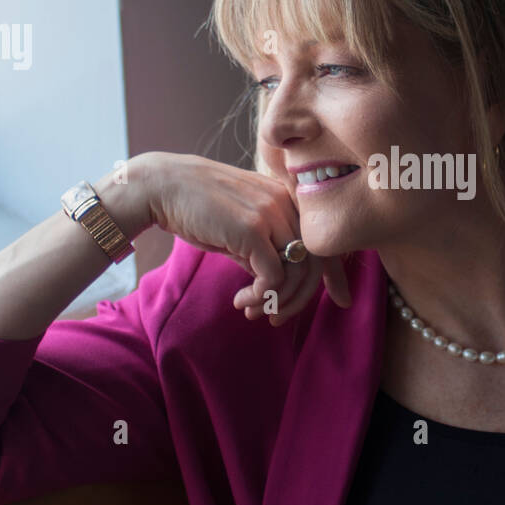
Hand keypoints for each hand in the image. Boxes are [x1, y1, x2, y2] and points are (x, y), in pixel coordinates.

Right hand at [146, 152, 351, 324]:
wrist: (163, 186)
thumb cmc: (196, 207)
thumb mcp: (240, 226)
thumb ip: (264, 248)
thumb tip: (277, 282)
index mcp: (287, 198)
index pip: (322, 242)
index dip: (335, 275)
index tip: (341, 300)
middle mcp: (285, 203)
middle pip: (315, 261)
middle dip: (301, 298)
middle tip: (277, 318)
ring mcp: (271, 213)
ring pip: (296, 273)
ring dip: (277, 302)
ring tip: (252, 311)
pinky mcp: (253, 229)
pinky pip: (273, 277)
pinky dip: (261, 297)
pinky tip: (241, 301)